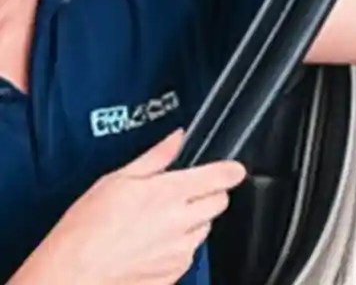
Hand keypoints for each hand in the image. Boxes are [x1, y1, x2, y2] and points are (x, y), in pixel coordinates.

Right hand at [11, 129, 246, 284]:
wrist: (70, 275)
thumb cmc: (84, 230)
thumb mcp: (115, 181)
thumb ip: (154, 158)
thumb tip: (177, 138)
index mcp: (168, 193)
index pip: (220, 177)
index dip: (230, 171)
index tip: (233, 170)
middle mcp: (180, 222)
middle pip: (219, 202)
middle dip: (209, 195)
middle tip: (183, 195)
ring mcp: (180, 250)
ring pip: (205, 228)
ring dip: (192, 222)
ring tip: (158, 223)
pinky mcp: (175, 272)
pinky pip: (189, 254)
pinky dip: (178, 247)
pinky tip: (152, 244)